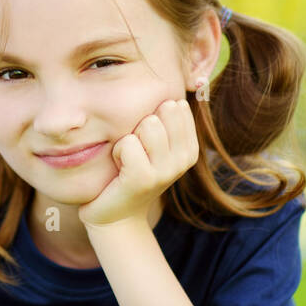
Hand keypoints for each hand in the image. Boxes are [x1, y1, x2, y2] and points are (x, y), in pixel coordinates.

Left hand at [78, 98, 198, 230]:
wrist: (116, 215)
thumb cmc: (130, 173)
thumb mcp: (154, 146)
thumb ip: (166, 121)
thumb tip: (179, 90)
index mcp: (190, 149)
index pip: (176, 106)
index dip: (153, 117)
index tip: (147, 143)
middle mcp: (183, 160)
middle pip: (163, 111)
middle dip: (140, 126)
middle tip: (135, 152)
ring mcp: (166, 170)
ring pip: (148, 124)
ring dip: (128, 139)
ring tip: (127, 160)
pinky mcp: (144, 178)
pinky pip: (127, 142)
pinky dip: (117, 152)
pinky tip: (119, 169)